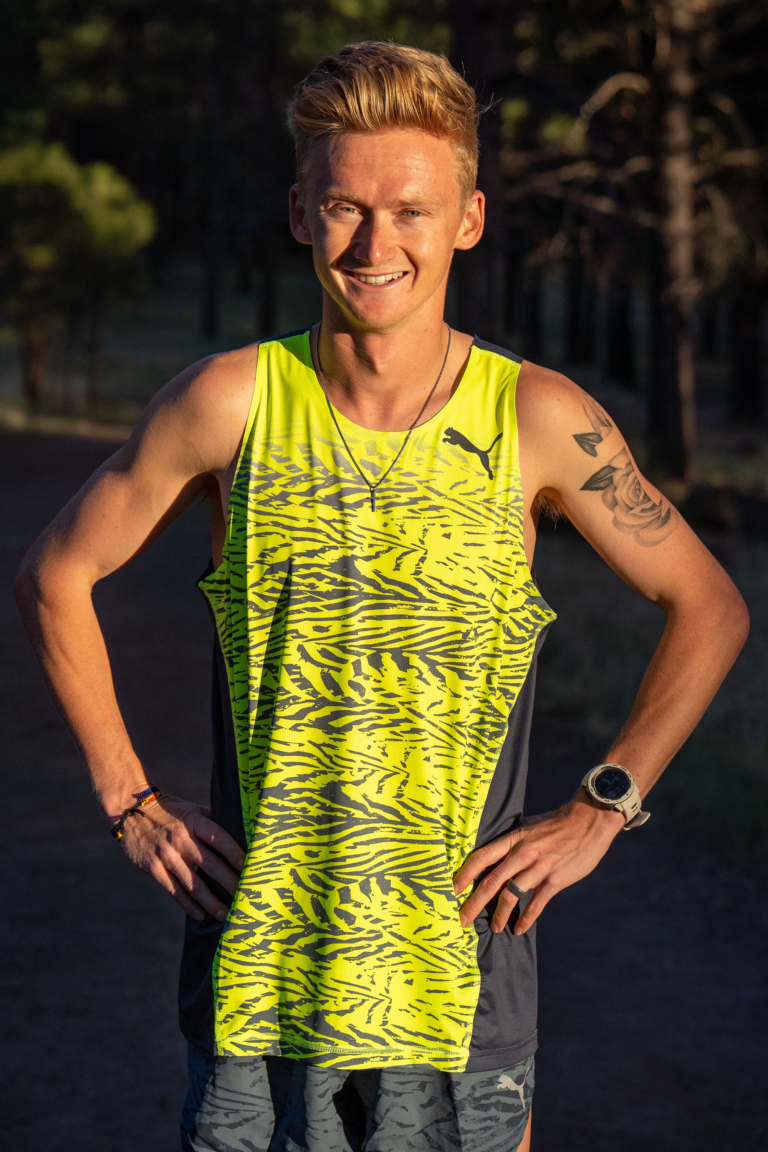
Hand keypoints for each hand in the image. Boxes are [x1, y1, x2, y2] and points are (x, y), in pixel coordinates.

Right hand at [116, 795, 245, 921]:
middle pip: (210, 864)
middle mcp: (181, 840)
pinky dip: (188, 905)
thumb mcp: (192, 809)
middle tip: (245, 896)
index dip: (235, 853)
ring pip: (193, 884)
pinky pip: (174, 891)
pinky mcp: (154, 869)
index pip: (219, 838)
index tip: (251, 867)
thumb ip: (212, 821)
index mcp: (194, 822)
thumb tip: (242, 830)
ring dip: (211, 902)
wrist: (131, 811)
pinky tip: (201, 914)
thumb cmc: (170, 810)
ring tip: (226, 914)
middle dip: (230, 883)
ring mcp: (167, 856)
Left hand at [453, 796, 623, 934]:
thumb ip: (512, 841)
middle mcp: (522, 853)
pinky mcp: (555, 880)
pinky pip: (537, 904)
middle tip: (462, 919)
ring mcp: (539, 867)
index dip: (464, 875)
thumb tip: (493, 854)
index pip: (481, 857)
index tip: (452, 890)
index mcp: (513, 839)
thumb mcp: (528, 826)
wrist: (589, 821)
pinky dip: (527, 919)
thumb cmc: (556, 824)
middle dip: (473, 903)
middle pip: (491, 882)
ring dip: (499, 915)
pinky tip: (519, 929)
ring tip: (494, 928)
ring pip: (511, 896)